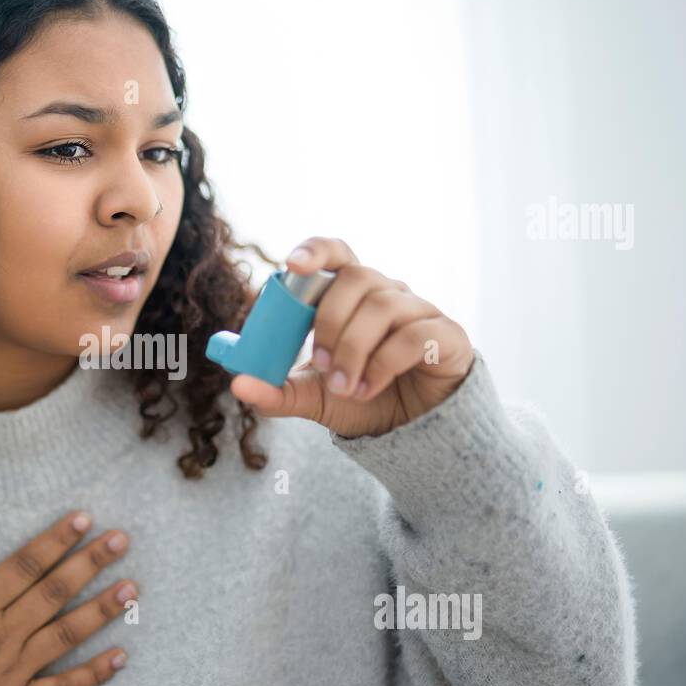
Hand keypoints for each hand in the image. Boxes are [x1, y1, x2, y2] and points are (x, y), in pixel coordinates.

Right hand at [0, 509, 134, 685]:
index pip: (23, 566)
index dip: (55, 540)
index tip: (84, 518)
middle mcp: (1, 635)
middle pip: (53, 593)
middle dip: (90, 564)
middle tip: (121, 540)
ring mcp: (14, 671)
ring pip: (65, 636)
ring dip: (101, 612)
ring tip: (132, 589)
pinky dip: (93, 675)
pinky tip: (120, 657)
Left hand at [228, 237, 475, 438]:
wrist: (412, 434)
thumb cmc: (362, 399)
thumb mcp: (313, 398)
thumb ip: (277, 390)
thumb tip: (238, 384)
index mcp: (352, 295)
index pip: (336, 253)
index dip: (316, 251)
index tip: (293, 265)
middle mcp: (388, 292)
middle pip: (356, 278)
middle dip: (330, 321)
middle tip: (320, 363)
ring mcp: (420, 311)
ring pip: (383, 306)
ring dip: (354, 350)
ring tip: (345, 388)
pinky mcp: (447, 336)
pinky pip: (412, 336)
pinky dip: (383, 365)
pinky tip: (369, 388)